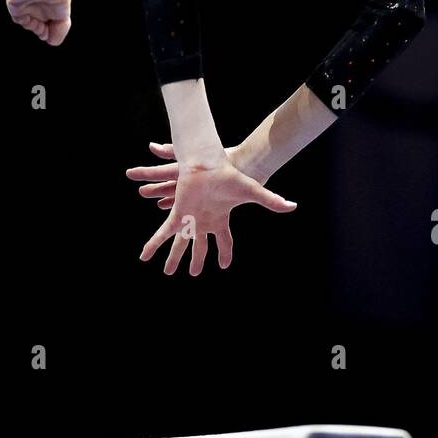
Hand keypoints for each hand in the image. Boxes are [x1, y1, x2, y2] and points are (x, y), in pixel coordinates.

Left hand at [126, 143, 295, 275]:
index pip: (225, 242)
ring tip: (168, 273)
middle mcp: (204, 222)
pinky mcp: (176, 215)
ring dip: (174, 259)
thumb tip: (293, 206)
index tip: (224, 265)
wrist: (208, 164)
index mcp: (220, 219)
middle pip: (200, 247)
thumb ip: (271, 201)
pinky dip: (153, 245)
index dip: (225, 254)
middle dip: (197, 260)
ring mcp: (189, 219)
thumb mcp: (252, 192)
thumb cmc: (228, 176)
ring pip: (180, 244)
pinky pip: (163, 234)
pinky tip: (144, 256)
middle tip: (194, 274)